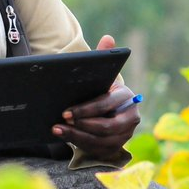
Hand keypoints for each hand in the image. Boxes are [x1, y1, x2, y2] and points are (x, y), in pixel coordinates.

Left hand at [51, 35, 139, 158]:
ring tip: (57, 129)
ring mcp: (125, 136)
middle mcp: (131, 119)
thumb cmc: (102, 90)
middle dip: (81, 125)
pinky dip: (79, 144)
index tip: (66, 111)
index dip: (86, 109)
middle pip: (106, 127)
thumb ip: (104, 57)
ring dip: (76, 137)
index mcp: (128, 98)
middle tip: (60, 121)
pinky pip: (97, 150)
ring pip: (100, 141)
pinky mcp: (115, 148)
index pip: (107, 105)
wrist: (110, 110)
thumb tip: (108, 38)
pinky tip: (64, 137)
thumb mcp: (103, 75)